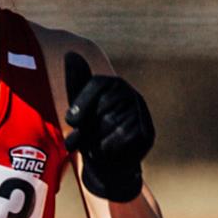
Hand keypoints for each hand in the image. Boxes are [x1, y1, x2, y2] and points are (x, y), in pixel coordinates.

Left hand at [63, 53, 153, 202]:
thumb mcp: (79, 108)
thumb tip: (71, 53)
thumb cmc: (91, 132)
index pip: (98, 84)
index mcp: (112, 85)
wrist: (109, 164)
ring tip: (92, 146)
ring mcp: (141, 114)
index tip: (70, 122)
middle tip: (79, 140)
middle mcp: (130, 95)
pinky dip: (108, 149)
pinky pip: (122, 139)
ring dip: (95, 139)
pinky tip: (106, 153)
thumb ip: (76, 82)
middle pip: (103, 106)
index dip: (82, 103)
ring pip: (111, 123)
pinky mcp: (148, 132)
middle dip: (87, 126)